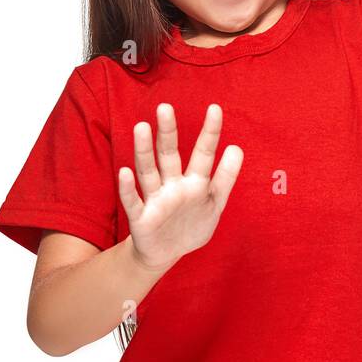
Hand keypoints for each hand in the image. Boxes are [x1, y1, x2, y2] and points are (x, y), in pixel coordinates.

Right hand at [118, 102, 242, 273]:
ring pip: (148, 172)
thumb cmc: (192, 224)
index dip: (210, 133)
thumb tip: (237, 147)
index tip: (215, 108)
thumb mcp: (214, 203)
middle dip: (168, 133)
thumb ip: (225, 178)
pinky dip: (128, 187)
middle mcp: (172, 185)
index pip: (203, 153)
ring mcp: (156, 199)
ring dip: (144, 151)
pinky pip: (133, 201)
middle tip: (165, 107)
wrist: (167, 254)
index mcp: (194, 182)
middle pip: (169, 155)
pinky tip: (124, 172)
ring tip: (142, 128)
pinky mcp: (141, 218)